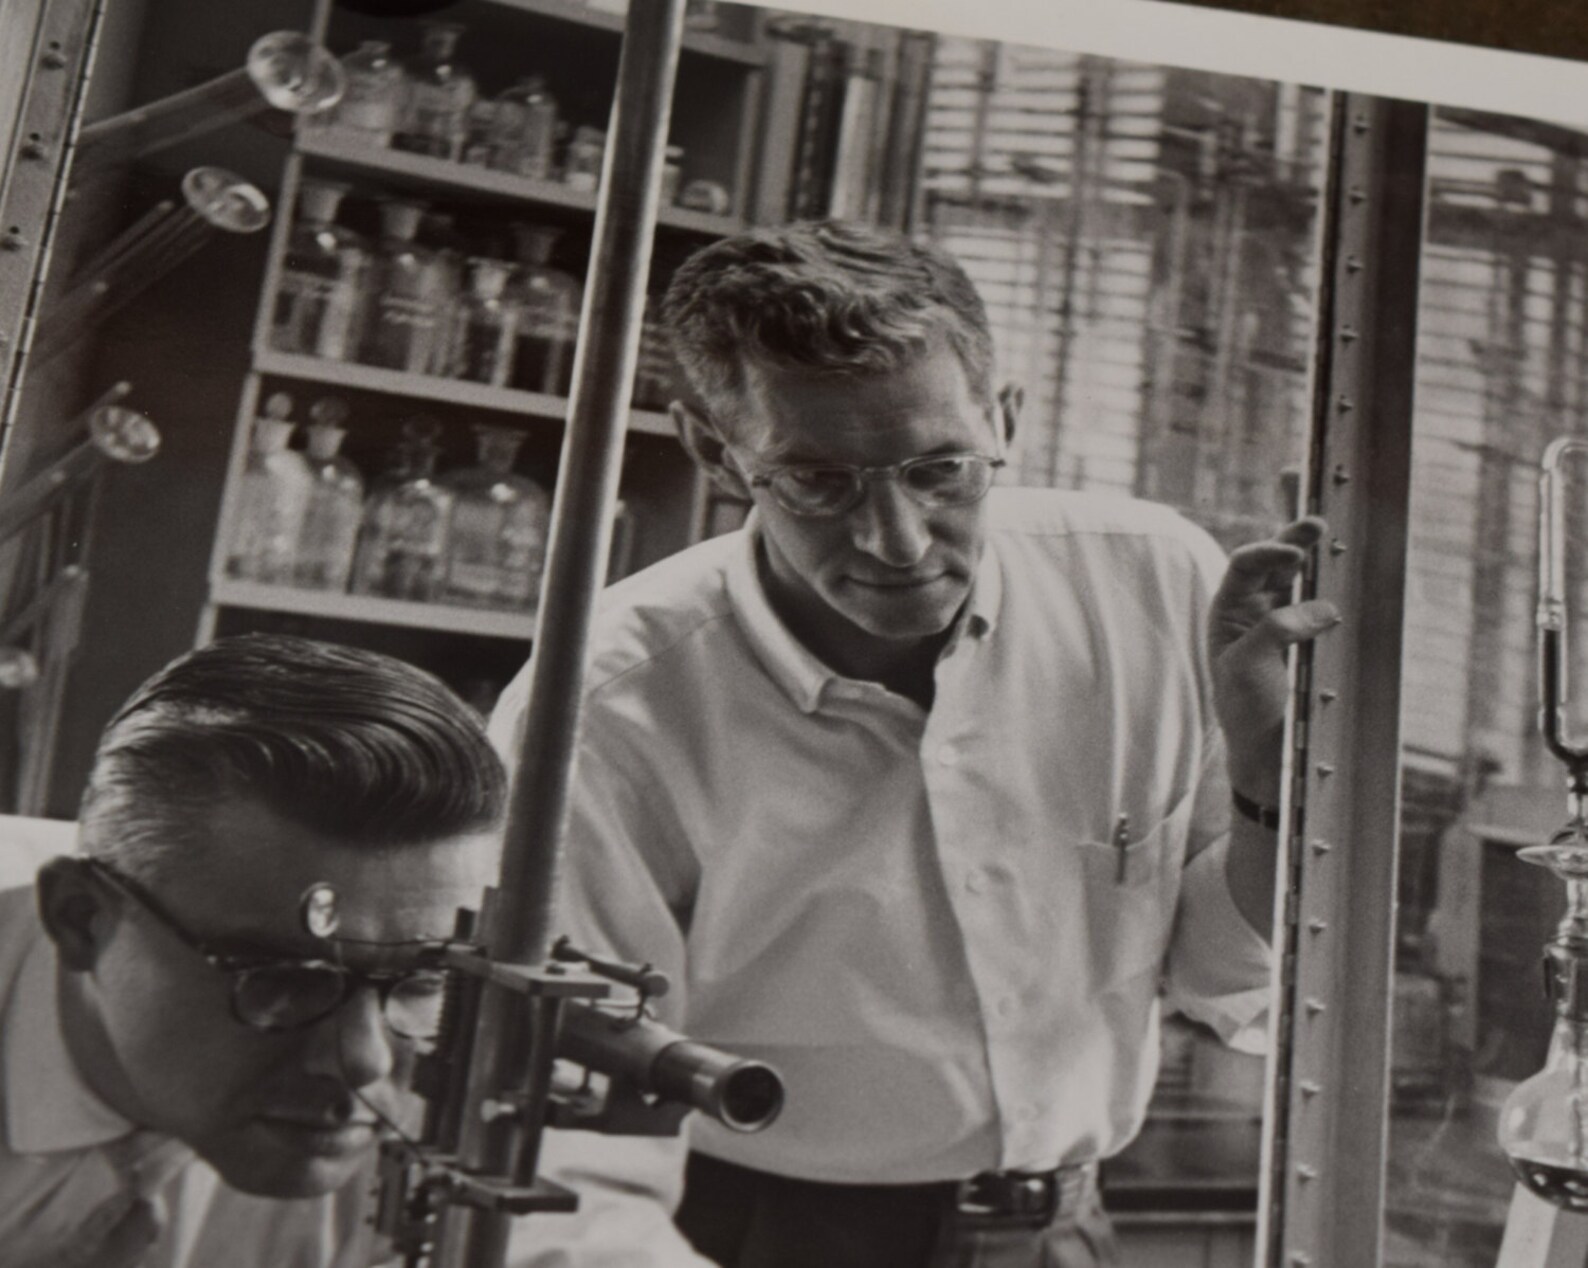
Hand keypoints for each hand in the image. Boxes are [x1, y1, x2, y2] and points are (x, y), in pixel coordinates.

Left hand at [1209, 517, 1339, 804]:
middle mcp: (1254, 608)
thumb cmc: (1244, 708)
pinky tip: (1350, 574)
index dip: (1267, 554)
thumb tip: (1326, 608)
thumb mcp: (1245, 668)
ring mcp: (1284, 621)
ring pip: (1300, 578)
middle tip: (1317, 524)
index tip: (1295, 556)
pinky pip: (1322, 604)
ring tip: (1331, 533)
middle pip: (1274, 562)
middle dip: (1294, 538)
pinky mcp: (1311, 638)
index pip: (1243, 567)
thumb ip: (1276, 632)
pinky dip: (1335, 586)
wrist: (1267, 750)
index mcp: (1228, 610)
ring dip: (1316, 555)